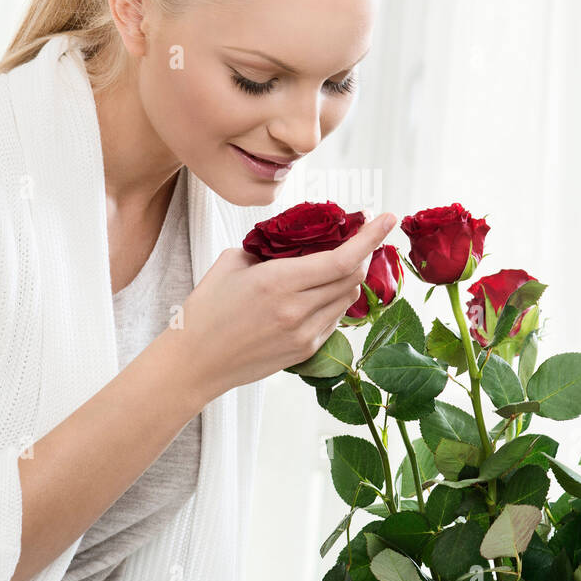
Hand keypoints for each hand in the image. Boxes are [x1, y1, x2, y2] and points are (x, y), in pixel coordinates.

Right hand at [164, 212, 397, 398]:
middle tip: (360, 235)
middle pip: (353, 277)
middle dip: (364, 252)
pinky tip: (321, 291)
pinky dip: (335, 300)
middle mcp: (297, 310)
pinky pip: (334, 319)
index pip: (343, 258)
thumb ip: (268, 248)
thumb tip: (293, 241)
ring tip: (340, 262)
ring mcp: (304, 335)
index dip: (371, 236)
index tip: (387, 217)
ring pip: (348, 299)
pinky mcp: (305, 351)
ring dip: (350, 277)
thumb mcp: (232, 263)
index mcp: (279, 283)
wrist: (193, 363)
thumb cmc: (206, 311)